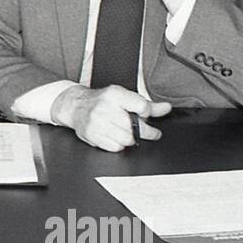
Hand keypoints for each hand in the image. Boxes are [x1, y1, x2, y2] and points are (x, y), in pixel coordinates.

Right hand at [51, 84, 170, 151]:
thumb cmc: (102, 101)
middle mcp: (105, 108)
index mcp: (115, 94)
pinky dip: (118, 144)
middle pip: (135, 127)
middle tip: (147, 131)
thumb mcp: (124, 97)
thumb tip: (166, 108)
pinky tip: (115, 136)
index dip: (147, 113)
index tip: (146, 115)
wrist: (76, 107)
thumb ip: (148, 104)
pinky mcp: (92, 135)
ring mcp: (97, 123)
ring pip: (127, 140)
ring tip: (127, 132)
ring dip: (130, 138)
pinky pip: (115, 147)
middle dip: (143, 131)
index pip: (142, 107)